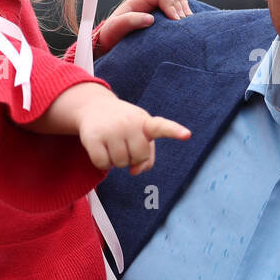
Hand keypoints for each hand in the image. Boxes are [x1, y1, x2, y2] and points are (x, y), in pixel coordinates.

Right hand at [74, 83, 191, 174]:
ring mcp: (110, 129)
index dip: (175, 131)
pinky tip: (101, 149)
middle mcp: (129, 123)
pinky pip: (102, 164)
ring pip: (119, 163)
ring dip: (116, 161)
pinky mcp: (93, 136)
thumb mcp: (141, 136)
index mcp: (146, 122)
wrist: (94, 107)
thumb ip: (147, 158)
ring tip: (112, 144)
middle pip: (138, 157)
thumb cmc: (125, 126)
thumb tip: (135, 172)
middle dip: (131, 157)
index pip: (162, 127)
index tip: (187, 135)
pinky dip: (102, 163)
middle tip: (125, 144)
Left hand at [93, 0, 191, 57]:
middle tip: (181, 23)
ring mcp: (156, 3)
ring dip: (183, 6)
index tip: (175, 21)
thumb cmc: (112, 36)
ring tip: (186, 22)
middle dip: (179, 4)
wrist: (112, 42)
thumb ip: (129, 22)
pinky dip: (184, 10)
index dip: (171, 4)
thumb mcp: (115, 29)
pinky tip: (185, 22)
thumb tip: (150, 19)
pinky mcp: (161, 11)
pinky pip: (177, 3)